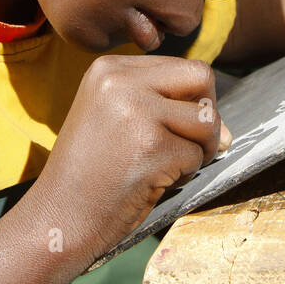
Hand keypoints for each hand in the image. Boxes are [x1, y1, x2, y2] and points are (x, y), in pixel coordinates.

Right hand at [28, 54, 231, 265]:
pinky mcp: (151, 147)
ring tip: (168, 166)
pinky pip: (196, 156)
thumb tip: (226, 131)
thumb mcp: (117, 120)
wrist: (58, 217)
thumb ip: (165, 109)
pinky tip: (151, 182)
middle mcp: (121, 81)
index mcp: (110, 68)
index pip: (182, 66)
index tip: (173, 128)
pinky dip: (184, 175)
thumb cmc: (89, 174)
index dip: (192, 100)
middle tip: (190, 145)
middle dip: (208, 115)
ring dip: (200, 150)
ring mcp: (136, 111)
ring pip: (207, 119)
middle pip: (202, 77)